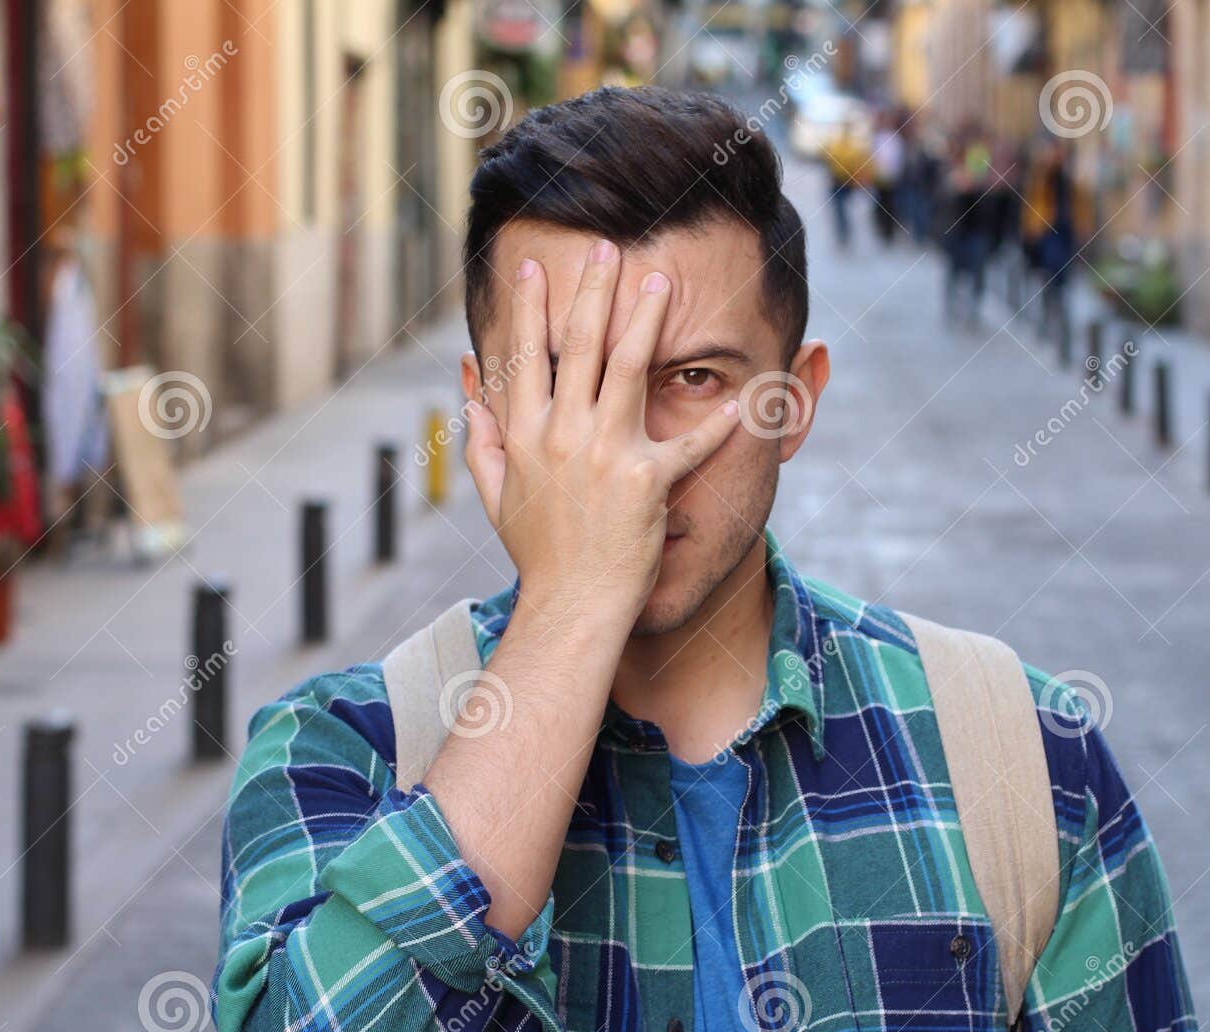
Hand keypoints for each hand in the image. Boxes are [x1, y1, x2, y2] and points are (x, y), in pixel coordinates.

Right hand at [464, 240, 740, 627]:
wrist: (573, 605)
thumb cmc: (538, 552)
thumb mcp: (495, 494)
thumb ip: (480, 436)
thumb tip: (467, 385)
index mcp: (523, 434)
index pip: (524, 355)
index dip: (528, 306)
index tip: (533, 266)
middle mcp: (561, 435)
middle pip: (579, 345)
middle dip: (593, 290)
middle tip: (606, 248)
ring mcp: (604, 454)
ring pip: (627, 367)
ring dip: (645, 318)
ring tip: (658, 282)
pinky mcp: (646, 479)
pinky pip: (688, 443)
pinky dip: (718, 424)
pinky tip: (743, 400)